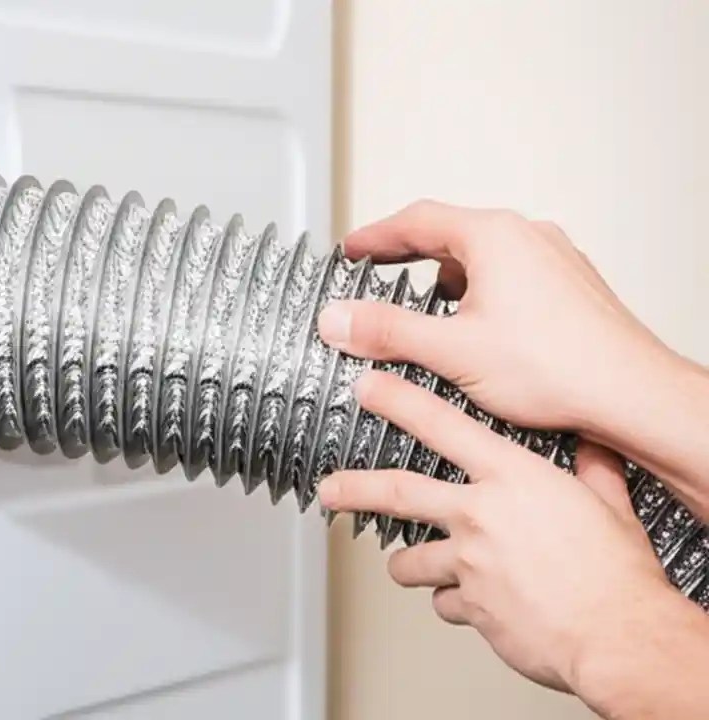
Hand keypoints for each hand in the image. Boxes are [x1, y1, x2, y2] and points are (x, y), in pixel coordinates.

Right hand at [318, 200, 675, 435]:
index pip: (416, 220)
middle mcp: (529, 238)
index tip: (351, 250)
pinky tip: (475, 332)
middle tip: (377, 271)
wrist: (631, 395)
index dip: (374, 236)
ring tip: (423, 311)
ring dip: (446, 279)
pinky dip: (480, 294)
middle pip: (450, 233)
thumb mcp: (449, 350)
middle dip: (407, 256)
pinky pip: (512, 277)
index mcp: (495, 237)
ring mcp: (554, 261)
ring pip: (484, 258)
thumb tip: (339, 318)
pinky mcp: (570, 289)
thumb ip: (386, 330)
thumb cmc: (560, 367)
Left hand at [319, 369, 676, 698]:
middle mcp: (479, 515)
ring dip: (410, 566)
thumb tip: (595, 448)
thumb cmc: (616, 573)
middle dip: (353, 488)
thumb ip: (593, 471)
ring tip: (414, 568)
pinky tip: (477, 604)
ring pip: (410, 561)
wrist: (618, 636)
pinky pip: (445, 602)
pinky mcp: (469, 606)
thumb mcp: (610, 504)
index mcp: (512, 479)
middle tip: (329, 490)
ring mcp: (468, 562)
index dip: (398, 402)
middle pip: (397, 493)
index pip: (443, 426)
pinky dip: (456, 603)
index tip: (367, 388)